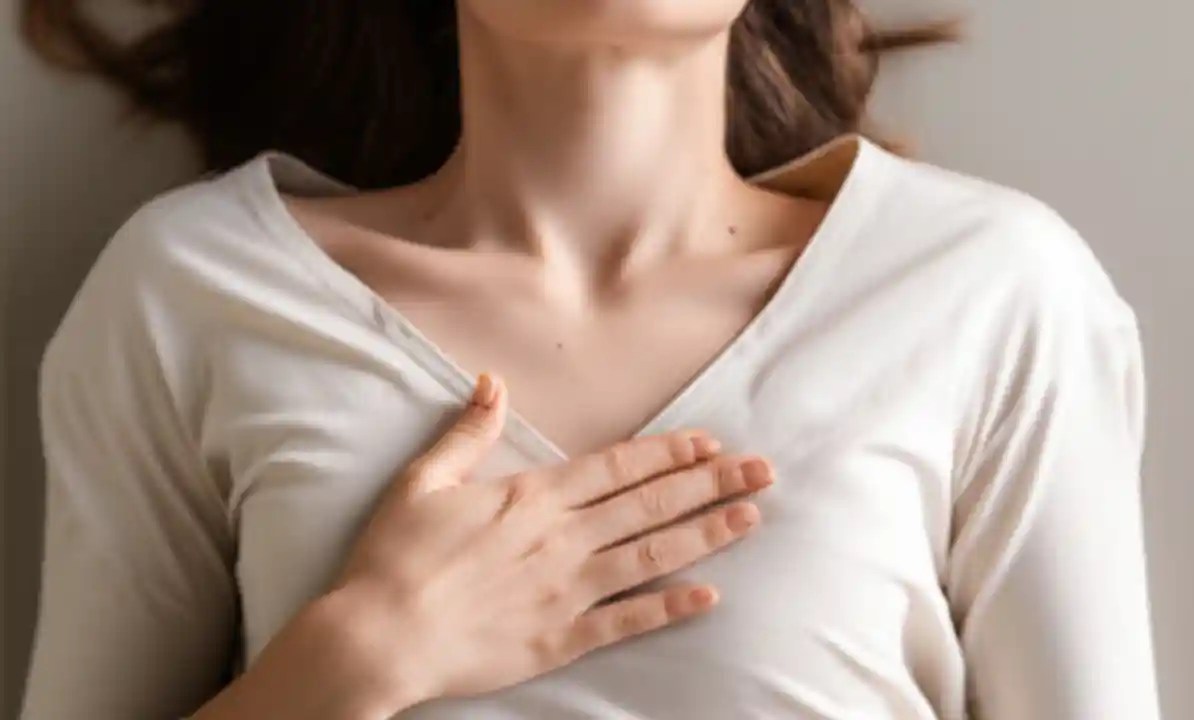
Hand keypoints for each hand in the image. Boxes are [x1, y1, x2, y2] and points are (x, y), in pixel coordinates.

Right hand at [314, 372, 772, 715]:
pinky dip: (671, 606)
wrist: (378, 638)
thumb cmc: (394, 559)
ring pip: (653, 555)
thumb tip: (492, 382)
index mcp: (532, 497)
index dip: (668, 453)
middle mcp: (562, 539)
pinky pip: (629, 620)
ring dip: (706, 534)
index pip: (617, 466)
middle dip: (711, 484)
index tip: (710, 443)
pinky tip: (709, 594)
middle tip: (761, 471)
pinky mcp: (562, 638)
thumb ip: (467, 433)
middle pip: (650, 504)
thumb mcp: (423, 482)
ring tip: (751, 517)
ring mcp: (568, 590)